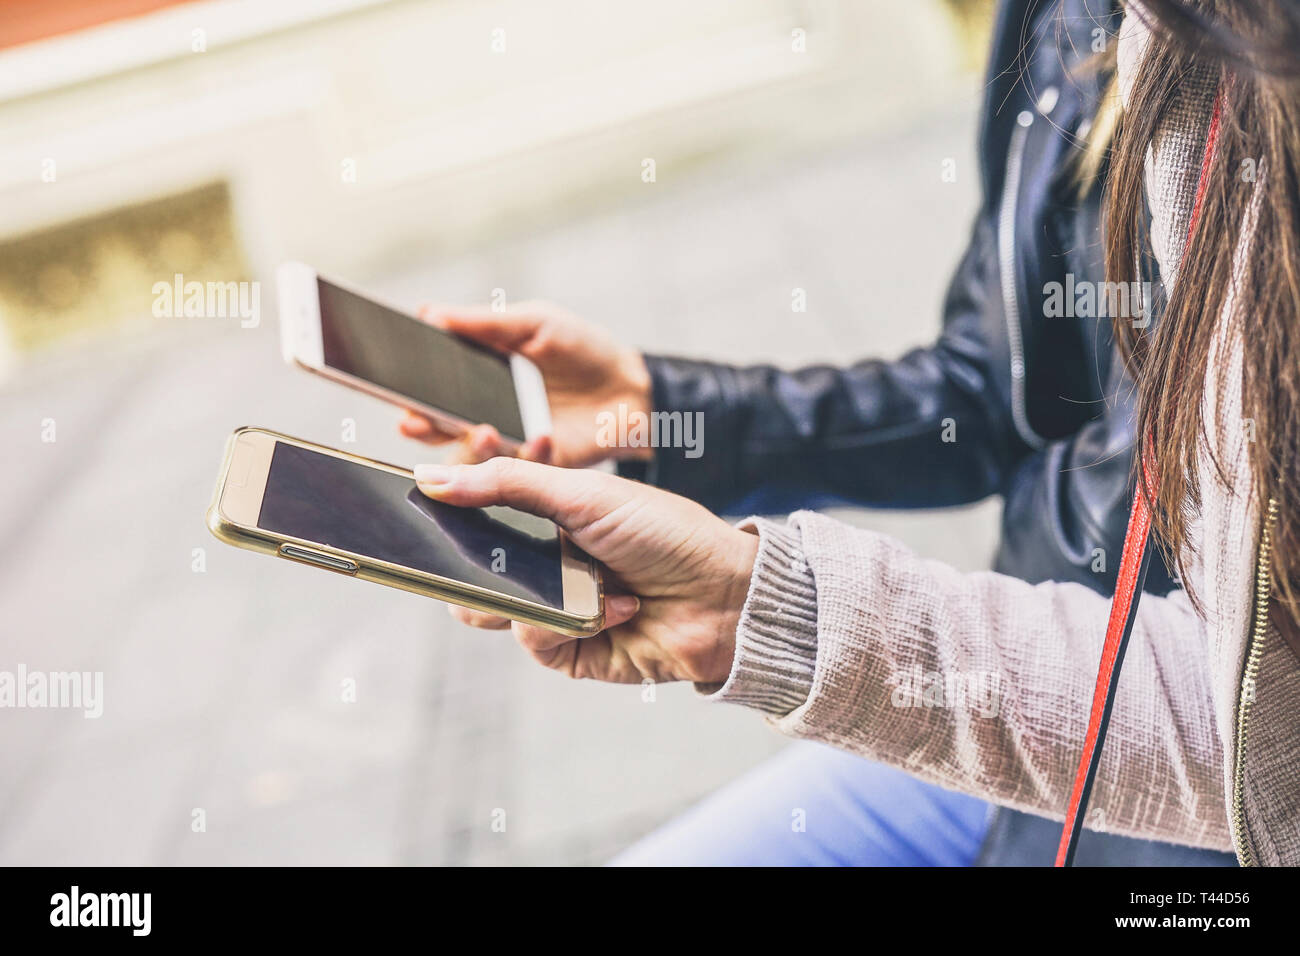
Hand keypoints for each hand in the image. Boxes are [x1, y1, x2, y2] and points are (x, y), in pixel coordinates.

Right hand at [400, 302, 652, 467]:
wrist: (634, 386)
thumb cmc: (582, 348)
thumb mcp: (533, 322)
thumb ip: (483, 322)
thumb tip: (428, 312)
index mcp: (477, 377)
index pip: (431, 385)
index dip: (408, 387)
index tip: (391, 385)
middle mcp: (485, 413)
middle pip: (440, 426)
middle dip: (424, 425)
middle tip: (414, 420)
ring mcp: (511, 442)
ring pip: (474, 455)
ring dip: (470, 446)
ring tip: (479, 430)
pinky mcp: (540, 466)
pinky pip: (525, 467)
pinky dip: (531, 452)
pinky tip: (541, 436)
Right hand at [414, 458, 757, 684]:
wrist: (726, 595)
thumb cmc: (665, 532)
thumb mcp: (583, 494)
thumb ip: (507, 484)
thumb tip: (431, 476)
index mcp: (545, 517)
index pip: (476, 512)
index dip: (449, 505)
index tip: (420, 494)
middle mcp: (544, 564)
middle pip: (471, 566)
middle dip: (466, 558)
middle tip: (466, 550)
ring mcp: (554, 608)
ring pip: (491, 607)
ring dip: (520, 592)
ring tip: (561, 579)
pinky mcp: (569, 652)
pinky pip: (532, 640)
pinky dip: (565, 622)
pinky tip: (612, 608)